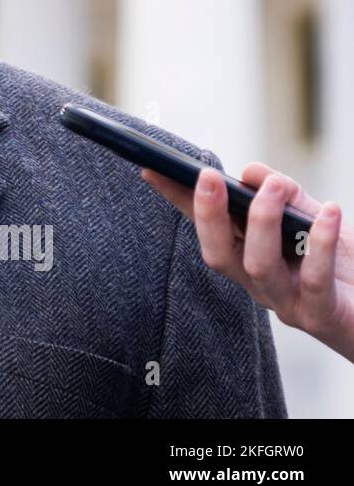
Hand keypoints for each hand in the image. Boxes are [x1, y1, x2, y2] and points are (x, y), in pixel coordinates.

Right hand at [142, 162, 353, 363]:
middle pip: (218, 254)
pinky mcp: (320, 315)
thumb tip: (251, 172)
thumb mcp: (314, 220)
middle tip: (207, 177)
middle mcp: (258, 283)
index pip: (206, 226)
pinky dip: (319, 242)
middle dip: (208, 214)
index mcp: (250, 257)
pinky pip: (313, 279)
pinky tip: (329, 212)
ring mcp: (286, 302)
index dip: (177, 200)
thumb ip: (286, 196)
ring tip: (275, 186)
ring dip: (261, 220)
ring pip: (256, 265)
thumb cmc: (346, 266)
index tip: (152, 170)